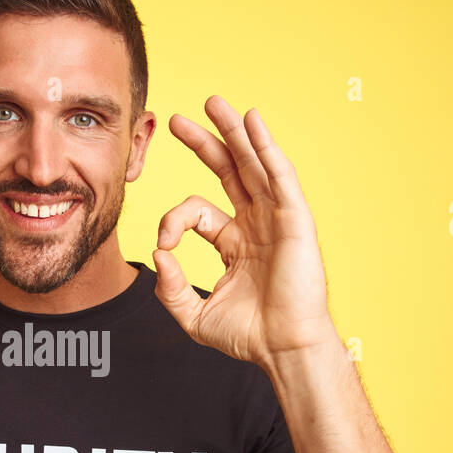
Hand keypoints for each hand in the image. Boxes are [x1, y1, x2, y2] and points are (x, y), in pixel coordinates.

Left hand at [153, 95, 336, 367]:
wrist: (282, 349)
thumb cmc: (248, 337)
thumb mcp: (194, 314)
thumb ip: (170, 288)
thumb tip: (158, 254)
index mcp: (234, 242)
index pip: (196, 211)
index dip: (173, 220)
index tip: (163, 245)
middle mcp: (256, 225)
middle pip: (228, 171)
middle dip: (204, 143)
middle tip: (176, 120)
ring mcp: (276, 219)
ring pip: (253, 164)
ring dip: (233, 131)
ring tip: (213, 102)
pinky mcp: (295, 219)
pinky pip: (280, 175)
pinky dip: (266, 146)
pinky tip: (253, 120)